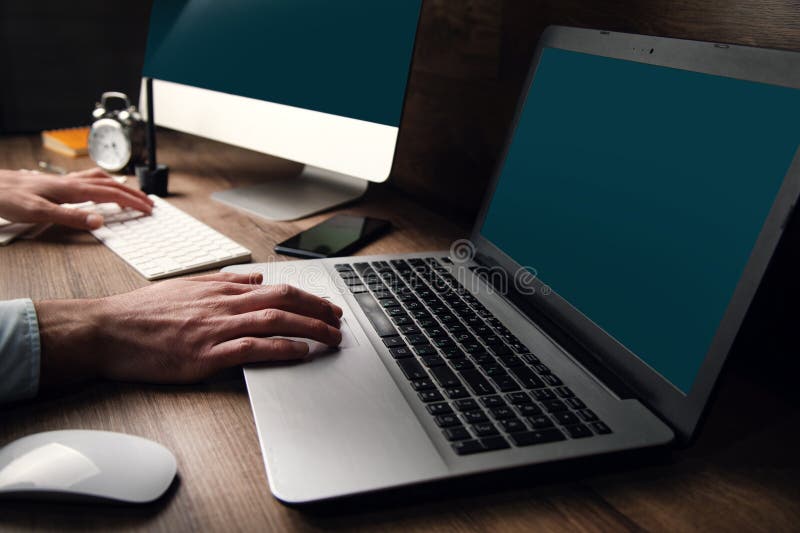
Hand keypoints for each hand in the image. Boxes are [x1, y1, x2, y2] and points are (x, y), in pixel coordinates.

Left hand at [0, 167, 152, 229]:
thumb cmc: (10, 198)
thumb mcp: (40, 213)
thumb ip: (72, 217)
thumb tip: (100, 221)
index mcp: (73, 189)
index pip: (111, 194)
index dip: (132, 202)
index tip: (148, 209)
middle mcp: (71, 182)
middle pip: (111, 185)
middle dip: (133, 194)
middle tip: (148, 203)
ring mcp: (64, 182)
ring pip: (100, 179)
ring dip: (119, 187)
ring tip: (130, 194)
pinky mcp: (56, 184)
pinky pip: (87, 180)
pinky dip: (101, 184)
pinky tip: (97, 189)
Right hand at [34, 272, 342, 386]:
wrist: (108, 330)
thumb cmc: (144, 312)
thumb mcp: (188, 286)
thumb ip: (225, 281)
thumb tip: (255, 277)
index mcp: (221, 290)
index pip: (277, 289)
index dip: (308, 298)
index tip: (327, 306)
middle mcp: (224, 305)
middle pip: (283, 302)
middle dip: (318, 311)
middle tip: (339, 321)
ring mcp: (215, 328)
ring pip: (274, 322)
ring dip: (309, 329)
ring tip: (331, 338)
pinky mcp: (205, 354)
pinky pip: (251, 349)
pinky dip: (280, 349)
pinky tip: (300, 352)